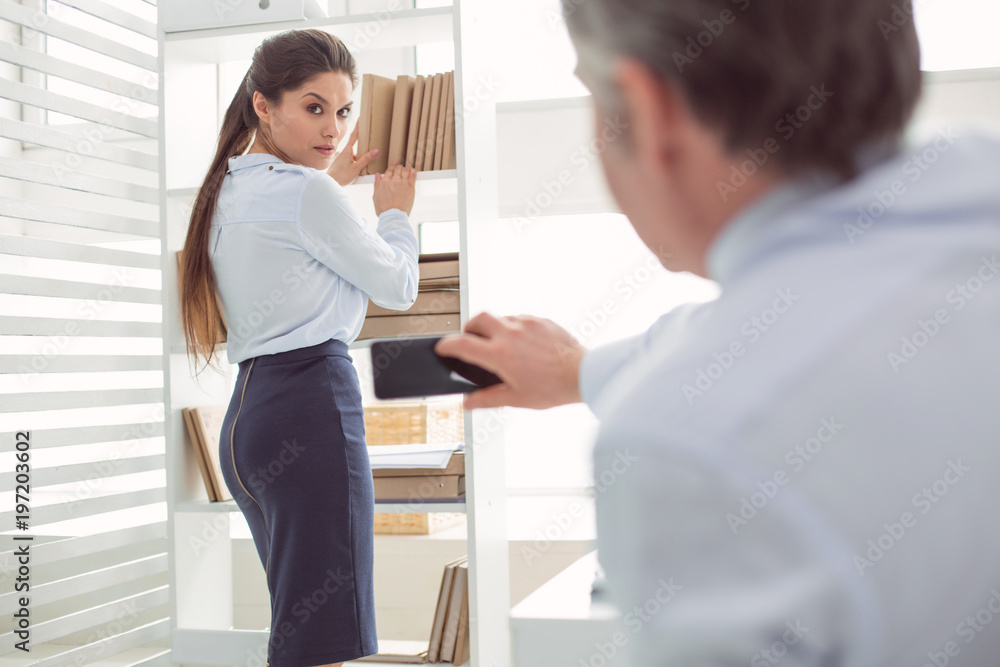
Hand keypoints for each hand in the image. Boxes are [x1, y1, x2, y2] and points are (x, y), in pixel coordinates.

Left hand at [327, 123, 377, 186]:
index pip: (353, 135)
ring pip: (352, 155)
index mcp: (346, 151)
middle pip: (354, 146)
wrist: (330, 184)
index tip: (361, 118)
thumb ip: (366, 159)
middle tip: (365, 149)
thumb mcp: (356, 168)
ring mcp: (340, 157)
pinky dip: (352, 163)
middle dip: (361, 148)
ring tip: (357, 168)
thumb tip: (376, 150)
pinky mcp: (338, 163)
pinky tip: (353, 171)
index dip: (358, 127)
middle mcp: (342, 152)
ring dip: (356, 159)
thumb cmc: (341, 176)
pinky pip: (348, 161)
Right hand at [373, 163, 416, 215]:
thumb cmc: (384, 209)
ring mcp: (403, 183)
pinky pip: (413, 175)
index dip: (391, 167)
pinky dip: (413, 171)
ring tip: (406, 170)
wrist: (393, 216)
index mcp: (385, 182)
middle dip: (398, 167)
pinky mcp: (411, 187)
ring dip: (405, 168)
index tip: (393, 165)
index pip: (389, 170)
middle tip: (400, 168)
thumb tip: (378, 175)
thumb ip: (377, 184)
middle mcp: (394, 181)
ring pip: (405, 170)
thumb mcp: (376, 196)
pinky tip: (412, 171)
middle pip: (397, 169)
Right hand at [433, 312, 585, 409]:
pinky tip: (522, 343)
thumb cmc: (553, 388)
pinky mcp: (541, 320)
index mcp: (500, 355)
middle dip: (468, 327)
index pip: (462, 344)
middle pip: (477, 318)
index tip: (442, 348)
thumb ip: (488, 399)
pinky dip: (514, 327)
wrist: (582, 374)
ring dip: (494, 328)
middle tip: (470, 339)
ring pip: (500, 317)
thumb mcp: (516, 399)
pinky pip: (520, 318)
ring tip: (500, 345)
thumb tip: (468, 402)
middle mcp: (511, 334)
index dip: (447, 345)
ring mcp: (527, 323)